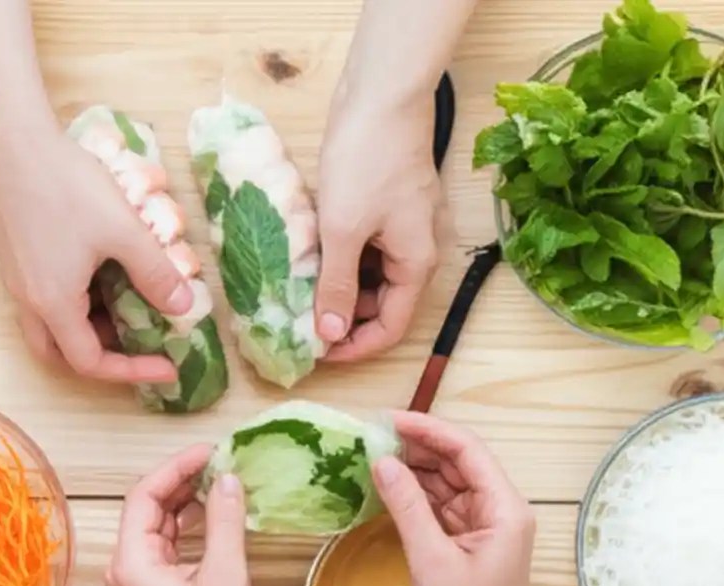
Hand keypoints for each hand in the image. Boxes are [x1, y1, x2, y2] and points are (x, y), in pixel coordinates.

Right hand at [0, 132, 192, 382]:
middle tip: (137, 346)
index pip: (90, 363)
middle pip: (59, 354)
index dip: (131, 371)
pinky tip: (101, 275)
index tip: (166, 366)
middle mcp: (28, 299)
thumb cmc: (68, 186)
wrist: (14, 142)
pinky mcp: (15, 257)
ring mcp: (17, 279)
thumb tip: (183, 307)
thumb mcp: (124, 231)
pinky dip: (73, 305)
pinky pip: (43, 300)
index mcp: (54, 303)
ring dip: (86, 331)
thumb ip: (155, 273)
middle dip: (100, 359)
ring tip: (126, 308)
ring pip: (49, 328)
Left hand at [106, 445, 254, 585]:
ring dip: (188, 503)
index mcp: (131, 560)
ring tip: (223, 483)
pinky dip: (190, 527)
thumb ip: (224, 521)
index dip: (176, 466)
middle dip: (183, 481)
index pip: (144, 494)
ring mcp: (138, 579)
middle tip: (221, 462)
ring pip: (159, 524)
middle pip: (148, 506)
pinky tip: (216, 516)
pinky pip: (167, 545)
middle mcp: (126, 566)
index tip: (209, 451)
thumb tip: (228, 477)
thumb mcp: (225, 574)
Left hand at [315, 85, 451, 360]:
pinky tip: (315, 254)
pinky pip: (372, 248)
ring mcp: (410, 227)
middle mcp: (422, 250)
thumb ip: (338, 285)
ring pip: (376, 275)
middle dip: (346, 317)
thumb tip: (331, 335)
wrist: (382, 94)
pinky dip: (347, 257)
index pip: (392, 329)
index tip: (317, 353)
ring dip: (343, 286)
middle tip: (302, 322)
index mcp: (418, 263)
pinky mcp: (394, 206)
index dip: (355, 347)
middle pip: (385, 304)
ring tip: (302, 290)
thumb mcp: (343, 230)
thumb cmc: (366, 160)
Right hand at [373, 412, 546, 585]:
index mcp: (504, 507)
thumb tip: (382, 462)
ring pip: (449, 480)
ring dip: (416, 469)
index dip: (429, 428)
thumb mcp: (430, 558)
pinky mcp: (472, 537)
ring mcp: (487, 522)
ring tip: (376, 456)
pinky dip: (418, 494)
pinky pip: (444, 503)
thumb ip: (406, 505)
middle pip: (459, 460)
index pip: (468, 449)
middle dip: (419, 446)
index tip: (390, 419)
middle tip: (375, 436)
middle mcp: (501, 507)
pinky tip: (391, 486)